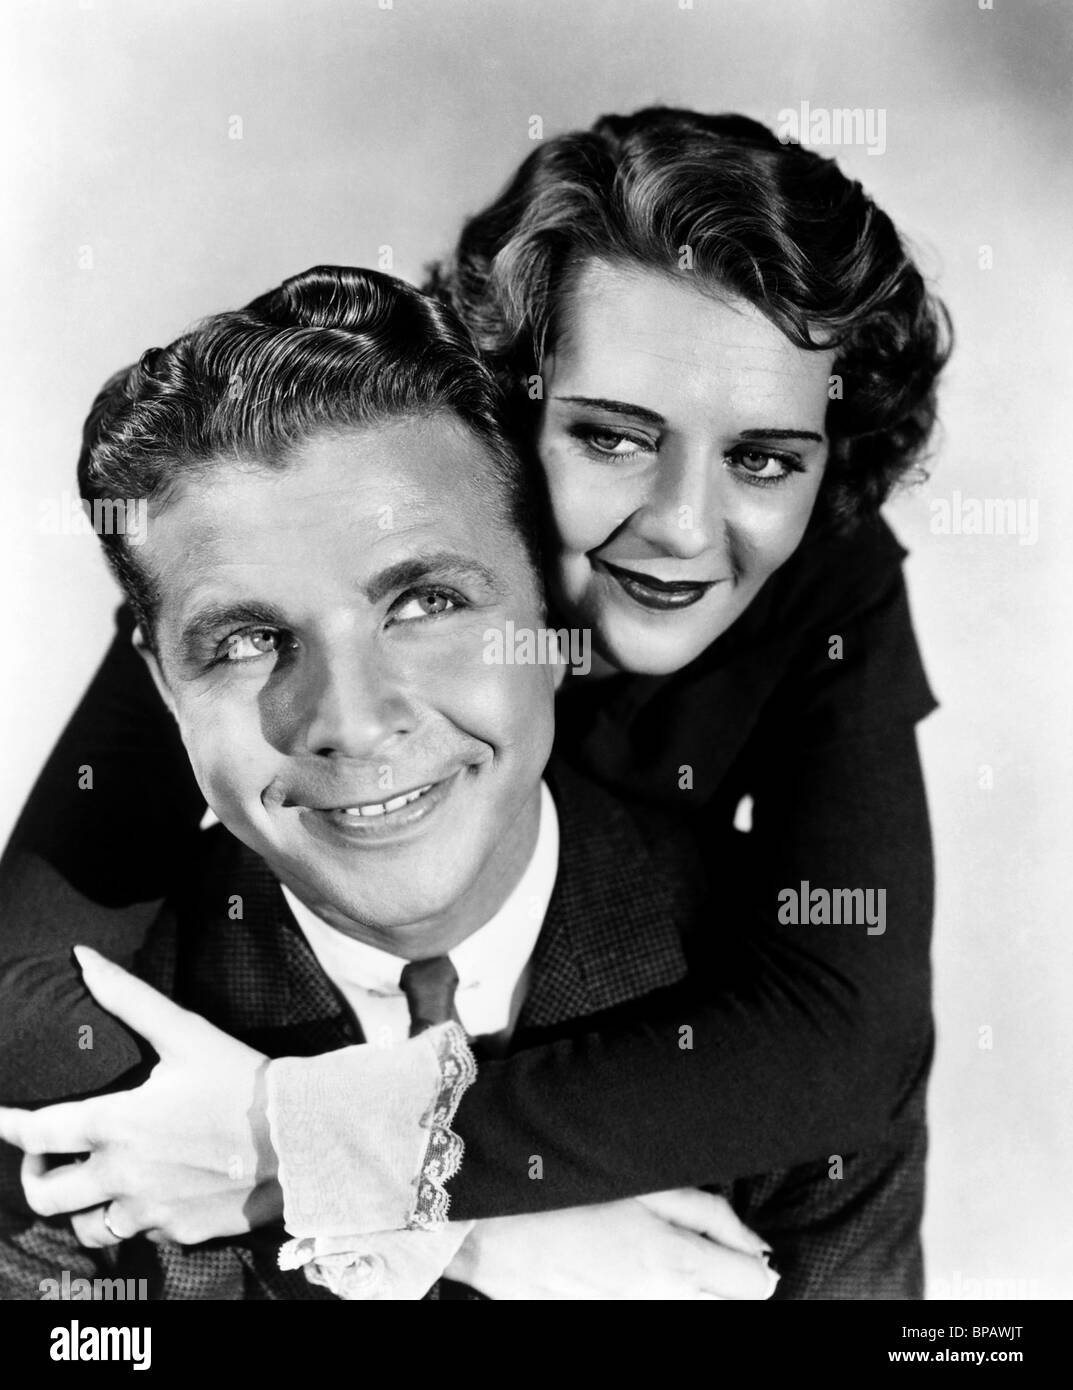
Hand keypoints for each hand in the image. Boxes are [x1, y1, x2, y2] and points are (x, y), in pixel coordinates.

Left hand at [0, 946, 281, 1246]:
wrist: (300, 1136)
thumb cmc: (241, 1079)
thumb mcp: (185, 1032)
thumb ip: (129, 997)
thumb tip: (84, 959)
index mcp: (117, 1124)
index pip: (38, 1132)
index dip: (9, 1126)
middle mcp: (122, 1174)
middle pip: (46, 1195)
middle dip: (35, 1176)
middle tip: (45, 1159)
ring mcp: (149, 1210)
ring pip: (85, 1227)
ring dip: (80, 1207)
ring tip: (93, 1185)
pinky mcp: (178, 1231)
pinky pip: (139, 1233)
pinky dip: (135, 1217)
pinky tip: (151, 1194)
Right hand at [446, 1188, 777, 1299]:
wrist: (487, 1228)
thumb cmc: (564, 1190)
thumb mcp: (642, 1183)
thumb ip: (708, 1214)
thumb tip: (756, 1247)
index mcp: (675, 1262)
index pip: (755, 1283)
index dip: (753, 1257)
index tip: (734, 1239)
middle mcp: (661, 1303)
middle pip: (728, 1304)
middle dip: (726, 1276)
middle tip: (698, 1240)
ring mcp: (630, 1316)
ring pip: (691, 1309)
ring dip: (690, 1285)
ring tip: (655, 1248)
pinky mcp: (602, 1320)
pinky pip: (651, 1310)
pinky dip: (656, 1292)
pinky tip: (626, 1265)